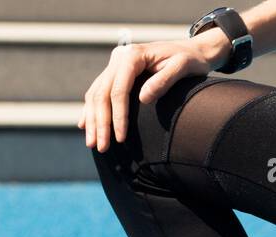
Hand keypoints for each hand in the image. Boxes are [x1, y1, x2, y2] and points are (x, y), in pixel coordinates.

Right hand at [78, 35, 229, 152]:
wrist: (191, 50)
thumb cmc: (190, 61)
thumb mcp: (183, 67)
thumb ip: (164, 81)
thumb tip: (142, 98)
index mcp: (132, 56)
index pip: (118, 91)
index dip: (118, 116)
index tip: (121, 138)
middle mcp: (119, 58)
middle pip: (102, 93)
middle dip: (100, 123)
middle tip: (101, 147)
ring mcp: (115, 64)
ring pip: (96, 93)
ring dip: (92, 120)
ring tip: (92, 144)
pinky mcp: (116, 72)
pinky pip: (98, 91)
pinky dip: (91, 109)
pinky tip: (85, 125)